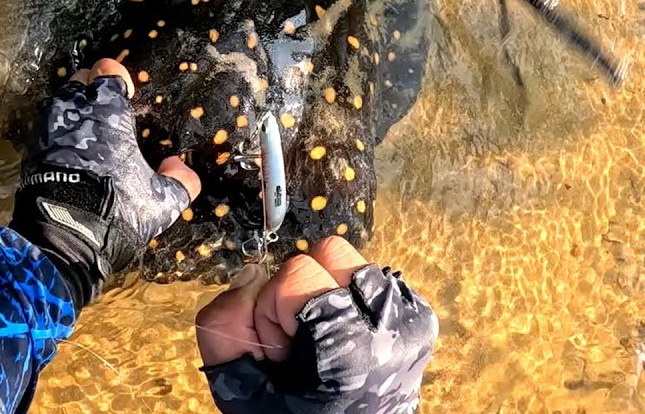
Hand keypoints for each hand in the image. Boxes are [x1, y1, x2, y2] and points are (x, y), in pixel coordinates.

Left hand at [9, 59, 200, 305]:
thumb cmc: (115, 212)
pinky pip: (44, 128)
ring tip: (87, 126)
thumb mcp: (161, 203)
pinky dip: (57, 131)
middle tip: (106, 106)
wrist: (61, 239)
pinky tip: (68, 149)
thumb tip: (179, 168)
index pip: (107, 73)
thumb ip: (180, 182)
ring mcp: (47, 131)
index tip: (126, 91)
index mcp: (108, 114)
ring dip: (72, 107)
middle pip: (78, 81)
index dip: (116, 77)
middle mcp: (74, 113)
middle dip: (92, 86)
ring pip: (58, 102)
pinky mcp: (30, 152)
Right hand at [195, 237, 437, 413]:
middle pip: (329, 252)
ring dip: (326, 289)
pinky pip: (371, 280)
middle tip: (298, 339)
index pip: (297, 272)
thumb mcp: (241, 391)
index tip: (280, 348)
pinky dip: (349, 299)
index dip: (273, 307)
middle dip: (300, 288)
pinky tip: (343, 337)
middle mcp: (389, 325)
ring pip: (352, 261)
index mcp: (349, 345)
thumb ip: (226, 328)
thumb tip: (250, 277)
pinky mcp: (418, 317)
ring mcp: (410, 320)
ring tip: (322, 338)